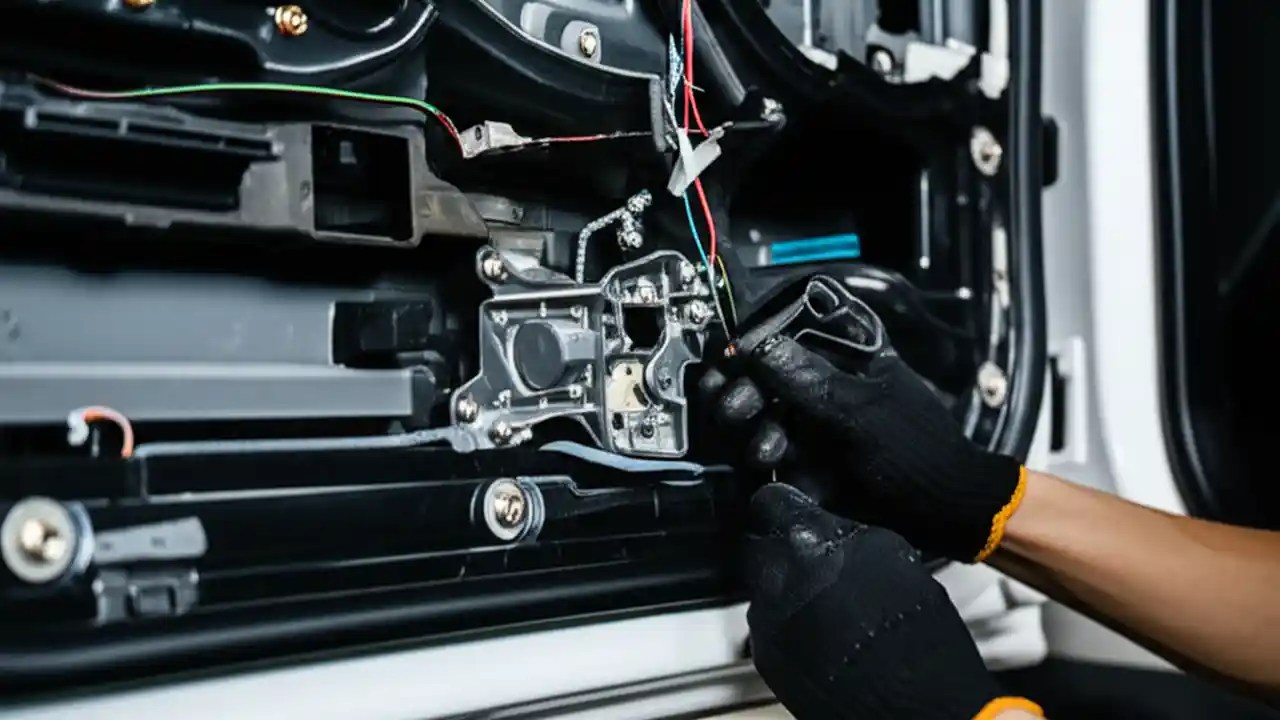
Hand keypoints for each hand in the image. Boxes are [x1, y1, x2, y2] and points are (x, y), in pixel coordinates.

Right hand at [705, 281, 1026, 561]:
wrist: (941, 512)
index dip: (756, 339)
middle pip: (769, 370)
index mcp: (852, 349)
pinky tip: (767, 465)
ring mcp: (817, 415)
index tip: (729, 358)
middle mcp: (829, 376)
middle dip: (746, 390)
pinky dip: (763, 454)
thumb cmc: (917, 451)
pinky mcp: (808, 453)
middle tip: (730, 408)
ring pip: (766, 410)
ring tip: (764, 452)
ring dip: (756, 428)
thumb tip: (759, 348)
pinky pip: (772, 446)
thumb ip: (809, 381)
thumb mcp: (862, 412)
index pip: (792, 325)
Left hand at [744, 483, 1040, 718]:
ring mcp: (766, 617)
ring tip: (824, 605)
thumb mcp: (889, 553)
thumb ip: (842, 533)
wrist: (912, 701)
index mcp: (806, 538)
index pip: (769, 501)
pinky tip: (821, 634)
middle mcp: (776, 575)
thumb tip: (825, 525)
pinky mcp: (764, 655)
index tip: (790, 511)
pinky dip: (786, 624)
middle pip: (758, 545)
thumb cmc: (914, 630)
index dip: (782, 506)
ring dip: (784, 589)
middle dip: (778, 548)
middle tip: (810, 560)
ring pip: (762, 587)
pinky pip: (766, 625)